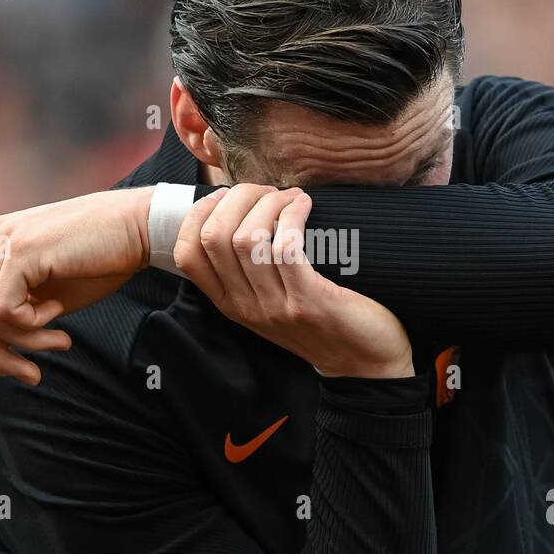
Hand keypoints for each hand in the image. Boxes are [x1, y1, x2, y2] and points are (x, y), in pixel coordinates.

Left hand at [0, 187, 152, 383]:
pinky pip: (3, 311)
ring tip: (59, 341)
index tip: (16, 365)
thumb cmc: (100, 261)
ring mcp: (0, 242)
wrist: (139, 228)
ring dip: (23, 343)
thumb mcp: (46, 294)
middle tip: (33, 373)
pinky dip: (32, 326)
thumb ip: (14, 312)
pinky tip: (59, 314)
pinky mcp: (20, 250)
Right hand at [173, 185, 413, 378]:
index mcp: (230, 304)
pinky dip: (292, 216)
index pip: (187, 255)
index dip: (199, 214)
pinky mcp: (308, 301)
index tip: (226, 195)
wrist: (366, 361)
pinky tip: (305, 207)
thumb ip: (249, 269)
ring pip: (246, 238)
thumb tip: (240, 209)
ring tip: (291, 198)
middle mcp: (246, 307)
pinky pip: (285, 247)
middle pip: (214, 237)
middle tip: (268, 192)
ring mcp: (275, 307)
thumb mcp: (271, 300)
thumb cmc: (321, 320)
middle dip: (238, 198)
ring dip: (269, 203)